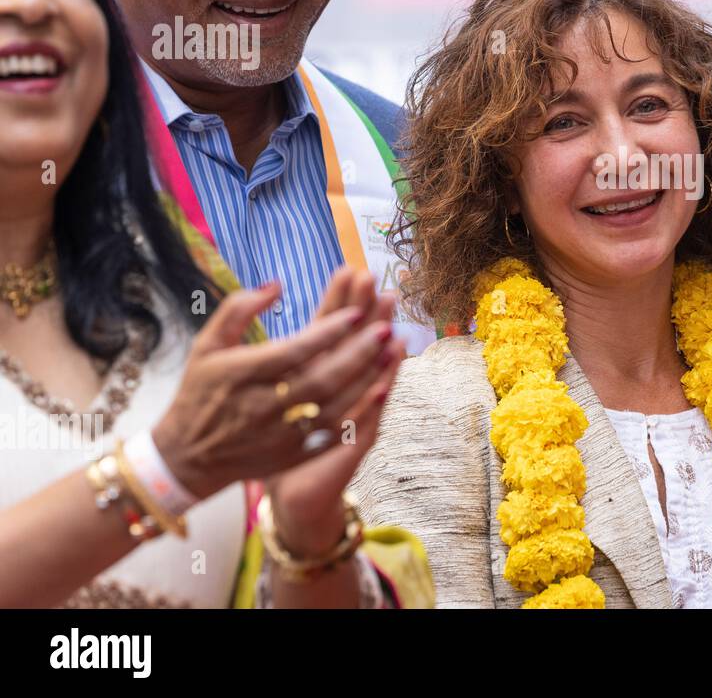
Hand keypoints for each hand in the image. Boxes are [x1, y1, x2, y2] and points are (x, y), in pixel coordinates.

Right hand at [152, 269, 401, 502]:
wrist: (188, 456)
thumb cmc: (201, 390)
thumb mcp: (207, 344)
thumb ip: (238, 309)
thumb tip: (277, 283)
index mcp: (239, 376)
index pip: (291, 352)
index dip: (325, 333)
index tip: (354, 312)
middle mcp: (261, 407)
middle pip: (318, 380)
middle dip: (356, 354)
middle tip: (384, 328)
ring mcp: (279, 436)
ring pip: (333, 407)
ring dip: (366, 379)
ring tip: (391, 350)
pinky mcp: (292, 455)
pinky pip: (332, 434)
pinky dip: (359, 413)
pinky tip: (381, 390)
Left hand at [267, 274, 405, 557]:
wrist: (292, 490)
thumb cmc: (280, 438)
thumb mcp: (274, 390)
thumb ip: (278, 348)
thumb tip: (275, 292)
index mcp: (323, 373)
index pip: (336, 330)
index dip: (343, 302)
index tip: (350, 270)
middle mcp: (345, 390)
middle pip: (357, 346)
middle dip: (366, 314)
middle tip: (374, 281)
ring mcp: (356, 415)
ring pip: (371, 377)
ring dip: (380, 350)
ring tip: (388, 321)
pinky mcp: (356, 446)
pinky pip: (368, 420)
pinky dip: (378, 400)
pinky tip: (386, 379)